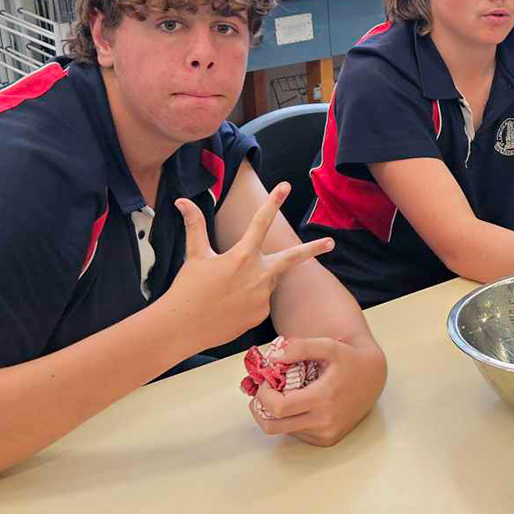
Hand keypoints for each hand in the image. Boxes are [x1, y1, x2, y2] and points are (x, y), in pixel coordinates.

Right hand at [162, 183, 333, 350]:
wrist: (183, 327)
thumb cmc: (187, 288)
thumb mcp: (194, 255)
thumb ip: (195, 226)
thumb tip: (182, 201)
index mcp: (242, 256)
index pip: (260, 222)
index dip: (273, 202)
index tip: (285, 186)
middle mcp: (258, 275)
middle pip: (292, 258)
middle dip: (313, 249)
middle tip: (331, 242)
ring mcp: (262, 296)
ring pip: (268, 279)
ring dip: (256, 277)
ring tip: (228, 288)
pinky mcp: (261, 313)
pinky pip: (261, 299)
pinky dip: (250, 297)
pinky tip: (230, 304)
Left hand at [246, 335, 385, 445]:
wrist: (373, 377)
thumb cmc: (349, 359)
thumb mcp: (328, 345)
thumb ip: (300, 347)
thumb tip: (273, 358)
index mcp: (324, 397)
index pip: (278, 407)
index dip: (263, 395)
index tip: (266, 383)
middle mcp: (325, 421)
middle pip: (274, 426)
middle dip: (260, 409)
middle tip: (263, 393)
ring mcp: (326, 433)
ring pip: (283, 431)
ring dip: (274, 416)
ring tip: (279, 397)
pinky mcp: (328, 440)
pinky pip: (297, 435)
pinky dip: (290, 421)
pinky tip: (297, 406)